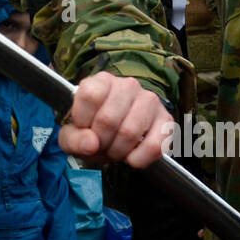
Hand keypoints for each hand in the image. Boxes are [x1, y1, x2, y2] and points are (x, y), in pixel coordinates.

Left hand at [58, 71, 173, 168]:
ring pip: (130, 132)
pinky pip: (155, 145)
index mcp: (101, 81)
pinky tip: (132, 157)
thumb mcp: (73, 135)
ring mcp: (149, 100)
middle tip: (101, 145)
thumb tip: (91, 143)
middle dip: (100, 142)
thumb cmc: (94, 130)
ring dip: (118, 152)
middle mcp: (127, 85)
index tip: (83, 128)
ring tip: (115, 149)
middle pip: (108, 119)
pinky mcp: (166, 120)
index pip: (90, 94)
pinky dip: (139, 158)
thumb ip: (73, 138)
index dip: (83, 120)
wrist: (118, 136)